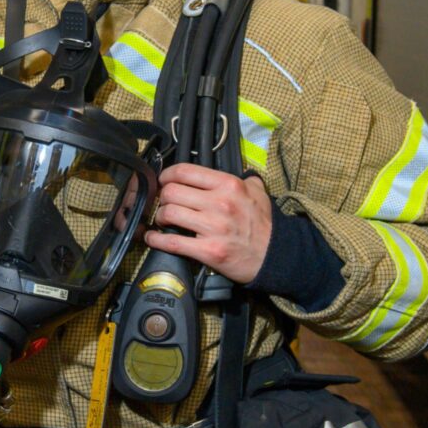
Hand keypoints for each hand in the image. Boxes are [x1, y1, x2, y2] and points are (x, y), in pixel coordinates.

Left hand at [144, 164, 272, 284]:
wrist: (275, 256)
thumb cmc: (264, 224)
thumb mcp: (258, 192)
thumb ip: (244, 179)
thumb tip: (238, 172)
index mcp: (228, 185)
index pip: (185, 171)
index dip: (168, 175)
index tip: (164, 180)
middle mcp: (219, 203)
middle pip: (171, 192)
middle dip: (162, 197)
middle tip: (164, 203)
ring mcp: (213, 227)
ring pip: (169, 213)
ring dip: (160, 217)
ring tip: (163, 220)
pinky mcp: (207, 251)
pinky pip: (171, 242)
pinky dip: (156, 240)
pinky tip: (153, 238)